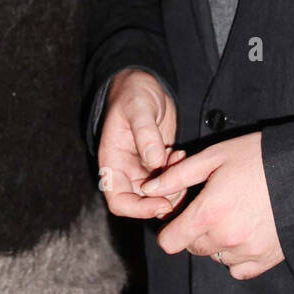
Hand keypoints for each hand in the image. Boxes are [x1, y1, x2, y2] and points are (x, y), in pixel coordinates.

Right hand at [97, 69, 185, 218]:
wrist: (146, 84)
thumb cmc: (134, 94)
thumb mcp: (138, 109)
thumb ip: (145, 134)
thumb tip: (155, 161)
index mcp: (113, 162)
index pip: (119, 201)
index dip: (139, 209)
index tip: (162, 202)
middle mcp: (126, 170)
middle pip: (142, 203)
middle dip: (163, 198)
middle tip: (180, 180)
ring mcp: (143, 168)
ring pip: (159, 194)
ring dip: (173, 185)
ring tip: (178, 158)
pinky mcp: (158, 163)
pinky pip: (169, 180)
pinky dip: (178, 174)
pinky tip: (180, 153)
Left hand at [139, 131, 284, 279]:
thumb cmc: (259, 157)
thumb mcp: (214, 157)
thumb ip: (177, 176)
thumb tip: (148, 190)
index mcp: (208, 213)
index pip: (170, 242)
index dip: (170, 228)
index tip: (180, 215)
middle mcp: (226, 238)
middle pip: (192, 248)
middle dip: (194, 230)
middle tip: (211, 207)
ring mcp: (248, 252)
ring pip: (215, 257)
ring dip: (216, 242)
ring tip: (232, 215)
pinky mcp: (267, 259)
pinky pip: (239, 270)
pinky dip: (236, 257)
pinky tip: (244, 233)